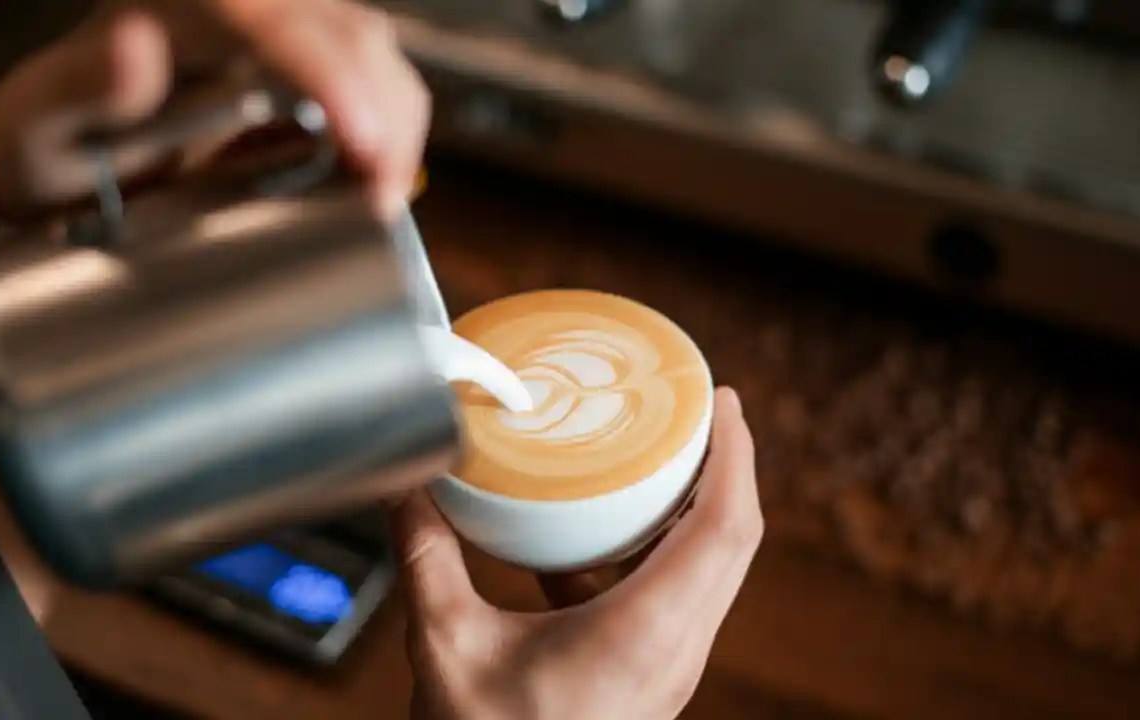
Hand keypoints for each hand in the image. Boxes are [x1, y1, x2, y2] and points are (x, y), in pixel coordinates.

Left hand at [0, 0, 426, 216]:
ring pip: (367, 45)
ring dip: (395, 118)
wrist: (57, 155)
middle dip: (380, 109)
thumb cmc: (45, 147)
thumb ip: (81, 87)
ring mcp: (270, 30)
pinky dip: (391, 121)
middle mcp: (233, 6)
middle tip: (384, 196)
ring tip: (388, 192)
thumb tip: (135, 45)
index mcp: (174, 6)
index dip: (329, 77)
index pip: (269, 21)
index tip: (363, 146)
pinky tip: (383, 171)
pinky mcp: (294, 60)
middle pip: (340, 30)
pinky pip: (367, 70)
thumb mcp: (39, 125)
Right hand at [390, 387, 762, 719]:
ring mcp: (666, 665)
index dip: (735, 455)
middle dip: (723, 464)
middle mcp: (674, 646)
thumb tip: (404, 484)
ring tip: (656, 454)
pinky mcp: (646, 674)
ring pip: (708, 567)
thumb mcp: (446, 645)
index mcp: (644, 632)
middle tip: (694, 406)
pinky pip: (673, 594)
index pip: (725, 527)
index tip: (722, 399)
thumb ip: (426, 558)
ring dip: (693, 506)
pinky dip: (651, 549)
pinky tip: (594, 530)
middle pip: (732, 539)